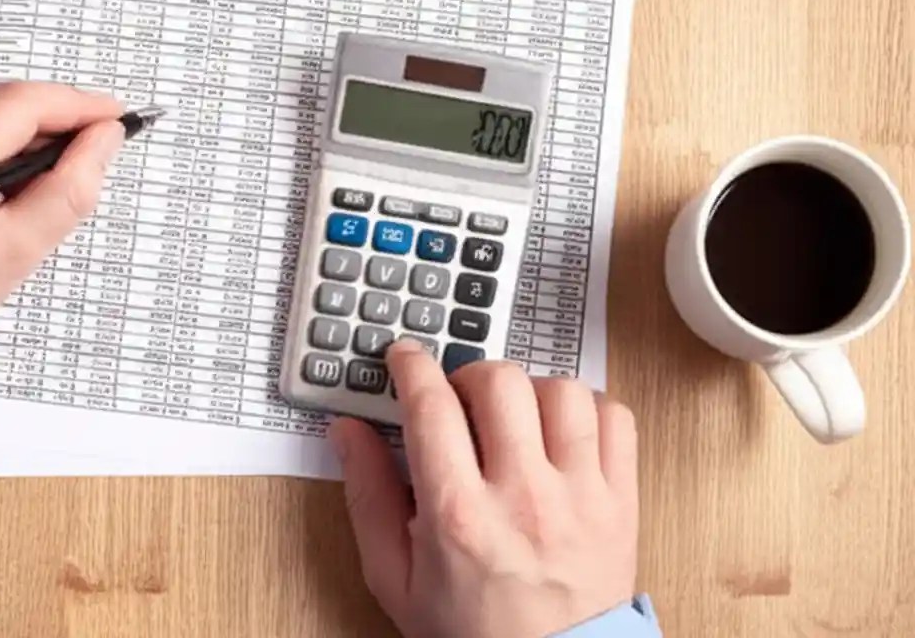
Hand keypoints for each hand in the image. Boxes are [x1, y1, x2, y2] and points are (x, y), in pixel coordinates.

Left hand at [0, 82, 123, 346]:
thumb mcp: (13, 255)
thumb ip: (67, 191)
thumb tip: (104, 139)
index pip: (21, 104)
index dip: (78, 104)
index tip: (115, 118)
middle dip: (53, 114)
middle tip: (92, 148)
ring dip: (21, 125)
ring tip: (48, 170)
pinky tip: (3, 173)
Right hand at [328, 340, 638, 637]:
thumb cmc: (471, 632)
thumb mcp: (394, 576)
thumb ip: (368, 497)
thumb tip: (348, 432)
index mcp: (457, 516)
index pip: (431, 405)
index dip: (412, 366)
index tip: (405, 358)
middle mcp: (523, 497)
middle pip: (499, 382)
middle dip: (468, 374)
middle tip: (458, 399)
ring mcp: (580, 496)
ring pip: (562, 390)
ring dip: (530, 391)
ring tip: (513, 418)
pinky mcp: (621, 501)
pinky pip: (616, 418)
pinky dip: (587, 409)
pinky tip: (560, 432)